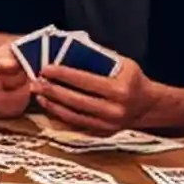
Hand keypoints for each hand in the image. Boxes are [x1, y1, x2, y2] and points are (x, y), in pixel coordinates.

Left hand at [32, 56, 154, 132]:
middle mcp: (114, 109)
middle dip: (53, 90)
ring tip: (39, 94)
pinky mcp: (102, 133)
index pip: (86, 81)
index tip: (46, 68)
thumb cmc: (133, 80)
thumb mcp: (123, 64)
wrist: (148, 106)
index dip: (64, 75)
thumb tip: (70, 50)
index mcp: (120, 90)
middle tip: (36, 82)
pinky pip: (77, 124)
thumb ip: (99, 58)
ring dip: (52, 104)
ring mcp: (108, 124)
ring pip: (73, 115)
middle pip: (76, 100)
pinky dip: (61, 115)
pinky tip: (50, 105)